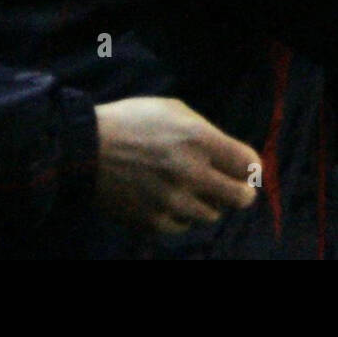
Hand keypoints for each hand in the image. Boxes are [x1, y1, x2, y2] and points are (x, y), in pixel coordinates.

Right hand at [93, 97, 259, 235]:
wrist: (86, 149)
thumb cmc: (133, 122)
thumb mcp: (175, 110)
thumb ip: (208, 133)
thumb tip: (232, 156)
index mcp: (200, 140)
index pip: (249, 164)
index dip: (251, 167)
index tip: (246, 169)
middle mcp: (192, 173)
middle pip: (240, 198)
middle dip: (241, 191)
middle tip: (233, 188)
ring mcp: (173, 201)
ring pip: (212, 215)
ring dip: (208, 203)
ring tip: (193, 189)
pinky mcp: (154, 221)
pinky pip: (184, 226)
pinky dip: (182, 216)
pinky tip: (171, 199)